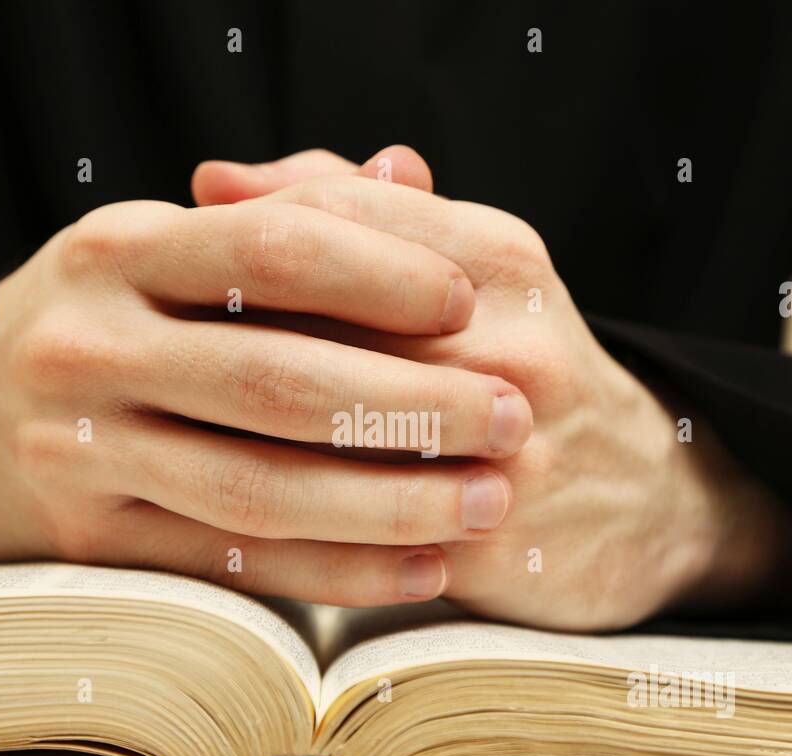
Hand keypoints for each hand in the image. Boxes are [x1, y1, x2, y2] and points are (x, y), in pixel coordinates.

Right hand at [0, 157, 536, 606]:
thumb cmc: (85, 322)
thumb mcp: (151, 247)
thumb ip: (276, 212)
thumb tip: (406, 172)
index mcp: (117, 252)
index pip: (267, 249)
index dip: (380, 273)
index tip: (471, 302)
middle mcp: (89, 346)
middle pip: (276, 380)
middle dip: (411, 403)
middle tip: (512, 417)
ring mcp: (79, 452)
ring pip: (258, 487)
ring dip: (388, 502)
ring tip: (485, 500)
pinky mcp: (89, 543)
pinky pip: (233, 564)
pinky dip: (335, 571)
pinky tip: (420, 568)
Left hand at [211, 152, 791, 629]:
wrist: (647, 497)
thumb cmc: (527, 366)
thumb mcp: (474, 268)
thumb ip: (361, 214)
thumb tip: (221, 180)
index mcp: (500, 261)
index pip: (336, 217)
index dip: (237, 233)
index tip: (168, 248)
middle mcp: (508, 345)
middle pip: (319, 320)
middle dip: (217, 333)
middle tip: (144, 347)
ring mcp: (500, 448)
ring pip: (330, 427)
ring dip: (233, 424)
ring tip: (168, 421)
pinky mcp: (485, 538)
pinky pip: (353, 524)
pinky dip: (275, 511)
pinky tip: (213, 498)